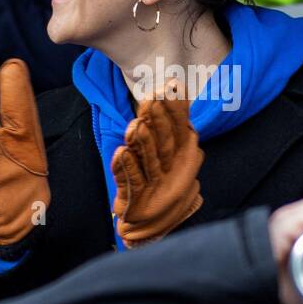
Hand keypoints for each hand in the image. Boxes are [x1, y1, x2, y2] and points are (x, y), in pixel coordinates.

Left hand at [110, 82, 204, 247]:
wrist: (154, 218)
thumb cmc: (158, 175)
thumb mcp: (168, 149)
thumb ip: (171, 120)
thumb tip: (173, 85)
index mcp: (182, 153)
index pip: (180, 128)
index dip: (175, 109)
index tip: (168, 88)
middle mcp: (172, 168)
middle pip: (165, 143)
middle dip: (158, 122)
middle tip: (150, 102)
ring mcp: (156, 184)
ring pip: (149, 160)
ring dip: (142, 143)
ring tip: (134, 126)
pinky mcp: (138, 199)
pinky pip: (132, 180)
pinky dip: (126, 168)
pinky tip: (120, 153)